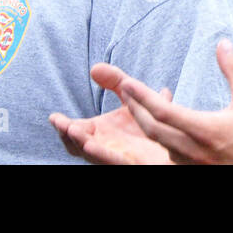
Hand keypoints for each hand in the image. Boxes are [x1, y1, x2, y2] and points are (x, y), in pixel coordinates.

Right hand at [49, 80, 174, 164]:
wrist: (177, 145)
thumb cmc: (150, 126)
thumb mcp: (133, 101)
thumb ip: (118, 83)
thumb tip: (95, 68)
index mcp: (102, 135)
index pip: (77, 134)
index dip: (64, 128)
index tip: (54, 117)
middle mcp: (107, 148)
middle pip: (79, 147)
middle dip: (68, 136)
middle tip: (60, 123)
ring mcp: (118, 158)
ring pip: (94, 155)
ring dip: (83, 144)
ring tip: (73, 130)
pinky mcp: (132, 164)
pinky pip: (115, 161)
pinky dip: (102, 154)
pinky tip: (92, 145)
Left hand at [113, 39, 232, 164]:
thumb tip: (223, 44)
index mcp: (204, 130)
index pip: (164, 112)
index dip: (142, 97)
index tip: (127, 83)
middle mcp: (192, 149)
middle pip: (152, 129)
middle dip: (136, 109)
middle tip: (125, 91)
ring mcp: (192, 163)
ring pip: (160, 143)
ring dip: (147, 124)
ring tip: (141, 105)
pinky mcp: (195, 170)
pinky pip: (171, 154)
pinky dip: (162, 137)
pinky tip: (165, 127)